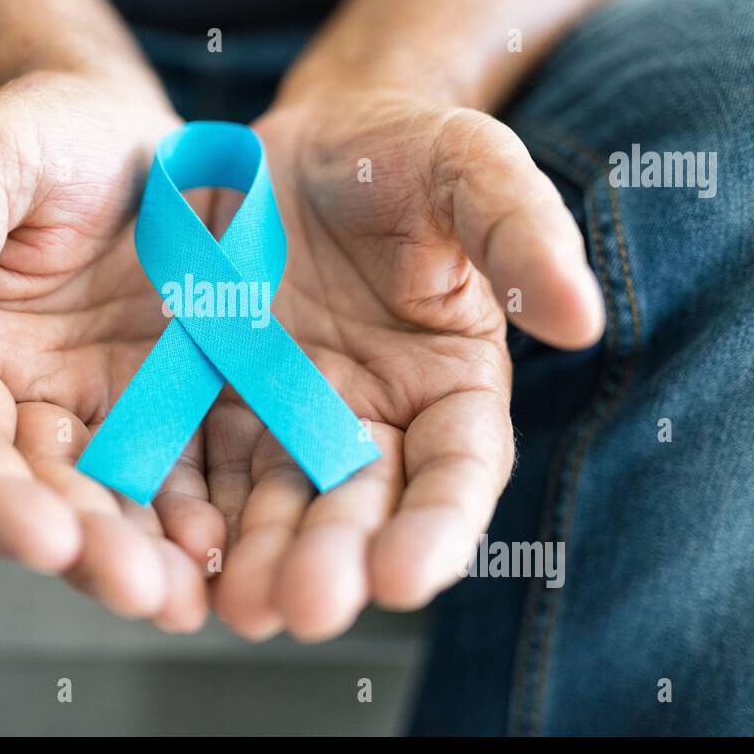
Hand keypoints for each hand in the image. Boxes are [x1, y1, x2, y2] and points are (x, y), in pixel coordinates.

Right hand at [0, 70, 213, 631]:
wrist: (153, 133)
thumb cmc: (57, 131)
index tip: (43, 540)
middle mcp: (38, 402)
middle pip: (51, 496)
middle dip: (90, 550)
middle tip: (142, 593)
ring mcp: (116, 410)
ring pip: (125, 502)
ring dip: (154, 556)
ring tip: (193, 599)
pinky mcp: (186, 407)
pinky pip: (196, 471)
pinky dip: (209, 516)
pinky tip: (237, 549)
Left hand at [178, 91, 604, 640]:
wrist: (292, 145)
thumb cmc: (396, 153)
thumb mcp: (464, 166)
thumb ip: (519, 230)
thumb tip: (581, 317)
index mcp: (448, 382)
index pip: (456, 467)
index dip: (437, 524)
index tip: (407, 574)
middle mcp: (370, 419)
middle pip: (359, 505)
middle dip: (336, 559)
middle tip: (307, 607)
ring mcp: (285, 418)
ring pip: (276, 504)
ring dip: (260, 559)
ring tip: (239, 605)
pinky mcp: (210, 405)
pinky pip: (198, 468)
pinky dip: (189, 513)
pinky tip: (172, 549)